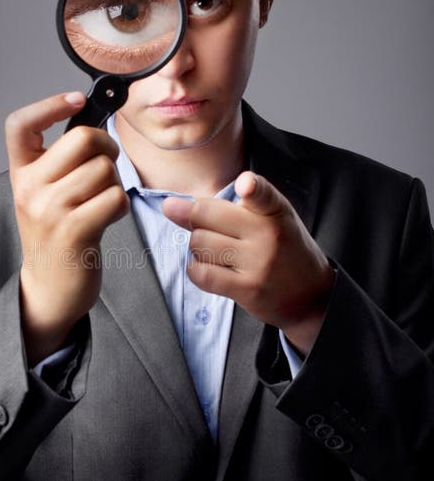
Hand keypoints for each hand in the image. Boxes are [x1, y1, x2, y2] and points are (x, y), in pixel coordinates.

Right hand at [5, 92, 129, 365]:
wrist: (49, 288)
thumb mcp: (46, 192)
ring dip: (115, 182)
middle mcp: (29, 188)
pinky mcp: (74, 232)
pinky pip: (115, 198)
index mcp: (20, 173)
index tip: (76, 100)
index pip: (18, 125)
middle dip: (107, 147)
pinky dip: (120, 205)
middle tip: (107, 165)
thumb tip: (96, 117)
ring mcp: (50, 210)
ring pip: (104, 169)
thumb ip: (62, 159)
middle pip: (82, 139)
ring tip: (101, 201)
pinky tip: (107, 218)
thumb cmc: (57, 234)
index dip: (49, 105)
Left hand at [162, 171, 333, 355]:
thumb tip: (169, 206)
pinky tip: (208, 267)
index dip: (252, 188)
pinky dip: (196, 269)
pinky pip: (201, 273)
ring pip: (199, 244)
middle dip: (195, 221)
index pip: (263, 194)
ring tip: (217, 250)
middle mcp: (268, 235)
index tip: (245, 185)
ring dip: (197, 247)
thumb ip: (223, 208)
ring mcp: (258, 263)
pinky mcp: (247, 289)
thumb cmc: (283, 249)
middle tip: (209, 229)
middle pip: (205, 215)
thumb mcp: (268, 219)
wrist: (312, 295)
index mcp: (275, 210)